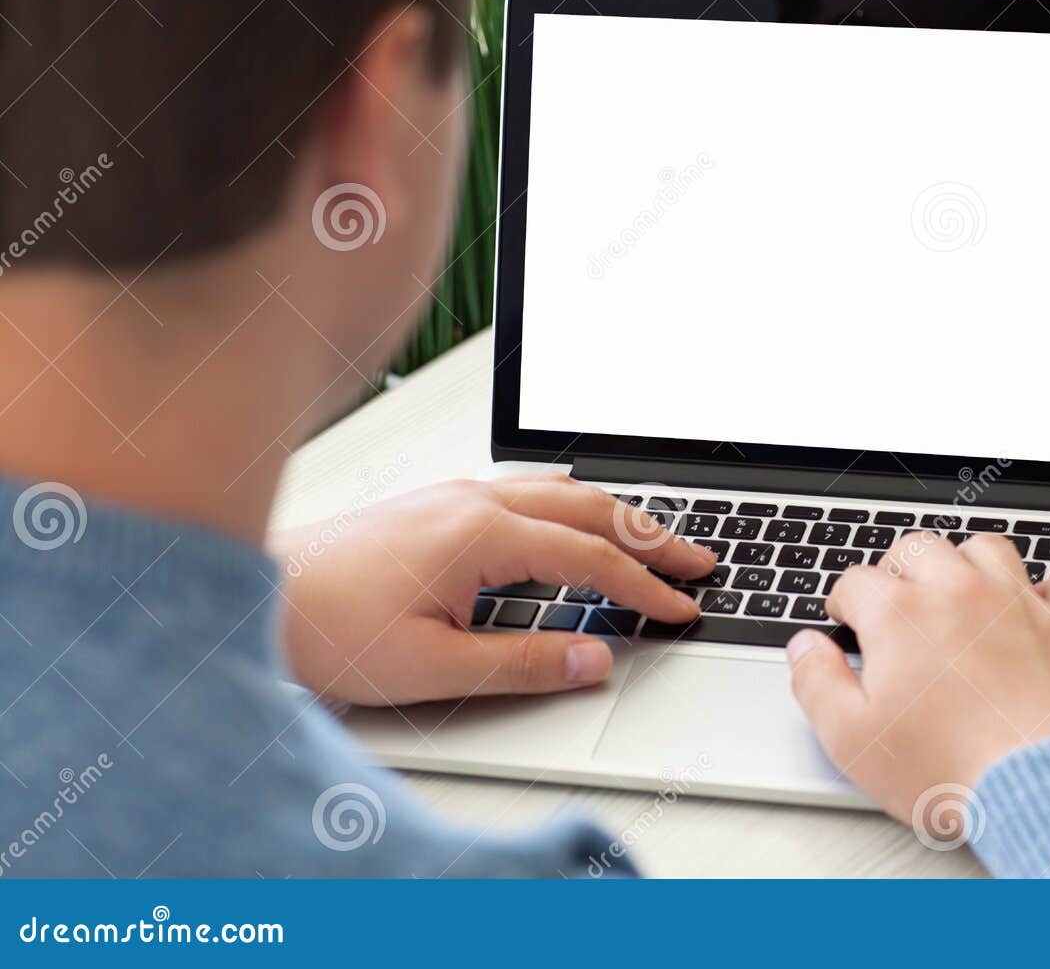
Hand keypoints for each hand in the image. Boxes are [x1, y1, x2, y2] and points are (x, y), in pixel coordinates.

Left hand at [273, 476, 711, 704]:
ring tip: (654, 534)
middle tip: (699, 561)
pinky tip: (572, 505)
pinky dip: (570, 499)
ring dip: (615, 512)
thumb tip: (595, 660)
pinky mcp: (434, 503)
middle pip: (589, 509)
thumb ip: (523, 662)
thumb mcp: (433, 665)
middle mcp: (473, 501)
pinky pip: (524, 487)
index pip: (591, 558)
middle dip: (651, 535)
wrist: (247, 593)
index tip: (682, 610)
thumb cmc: (327, 628)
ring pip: (559, 490)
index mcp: (482, 534)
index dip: (644, 588)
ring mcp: (452, 495)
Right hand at [786, 531, 1049, 827]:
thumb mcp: (853, 740)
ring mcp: (1020, 605)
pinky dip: (1044, 592)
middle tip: (895, 599)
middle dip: (898, 569)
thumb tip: (804, 649)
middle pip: (919, 548)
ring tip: (958, 592)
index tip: (846, 618)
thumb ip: (817, 684)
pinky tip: (1033, 612)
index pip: (857, 581)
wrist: (1043, 793)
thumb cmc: (949, 771)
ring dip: (965, 564)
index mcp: (902, 616)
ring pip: (986, 549)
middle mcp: (961, 593)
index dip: (844, 600)